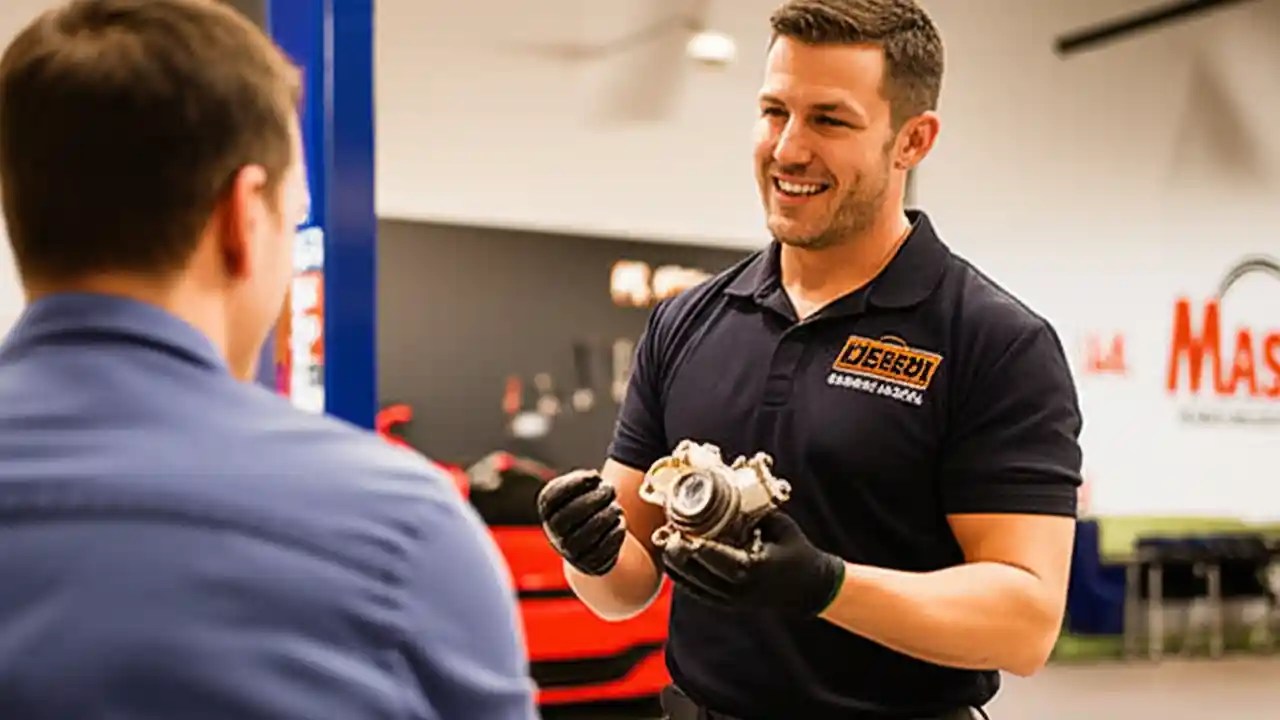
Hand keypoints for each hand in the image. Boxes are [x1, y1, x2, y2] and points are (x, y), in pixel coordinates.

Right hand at [536, 470, 625, 575]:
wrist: (587, 545)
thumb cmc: (583, 508)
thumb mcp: (576, 492)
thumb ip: (581, 479)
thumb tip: (594, 477)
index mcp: (547, 511)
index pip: (553, 496)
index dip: (575, 483)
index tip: (595, 475)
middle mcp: (554, 533)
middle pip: (571, 514)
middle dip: (595, 497)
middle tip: (610, 489)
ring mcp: (571, 551)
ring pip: (590, 531)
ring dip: (608, 514)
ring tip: (616, 507)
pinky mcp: (590, 564)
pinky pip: (605, 547)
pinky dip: (616, 532)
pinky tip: (619, 523)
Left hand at [661, 510, 844, 615]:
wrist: (809, 589)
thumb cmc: (796, 552)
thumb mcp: (780, 526)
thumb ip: (755, 510)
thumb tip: (732, 485)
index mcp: (754, 568)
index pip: (717, 559)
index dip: (695, 545)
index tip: (679, 530)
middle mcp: (740, 589)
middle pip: (697, 574)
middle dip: (678, 553)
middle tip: (666, 531)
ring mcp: (732, 600)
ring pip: (692, 585)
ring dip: (675, 564)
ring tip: (665, 540)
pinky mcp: (727, 604)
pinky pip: (696, 592)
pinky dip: (681, 576)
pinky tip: (672, 558)